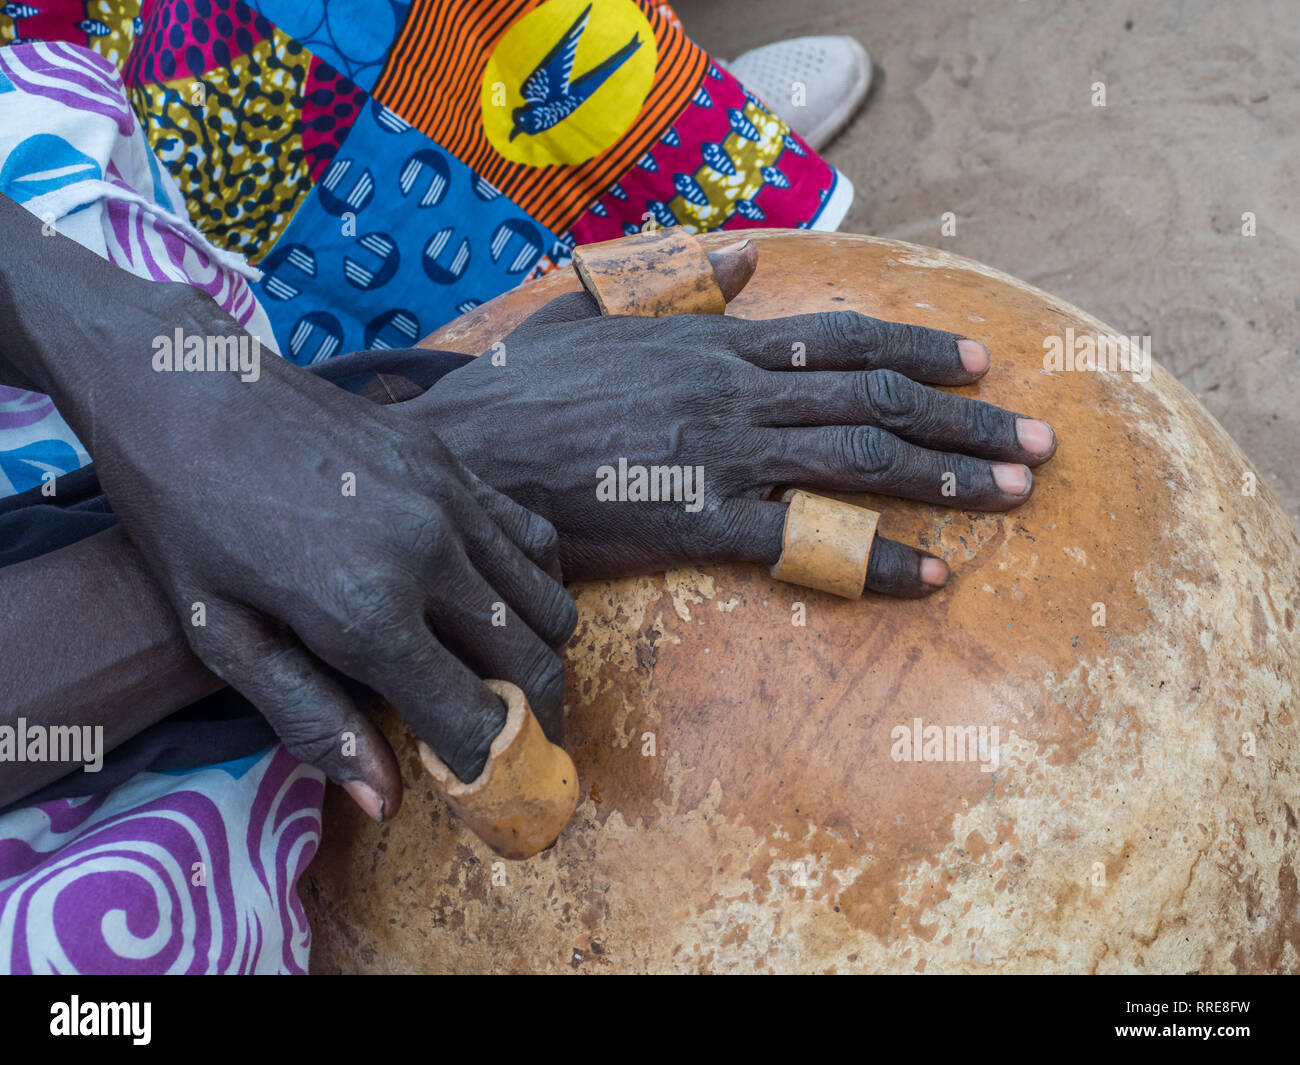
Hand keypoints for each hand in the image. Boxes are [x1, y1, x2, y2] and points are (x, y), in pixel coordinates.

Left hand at [35, 285, 575, 820]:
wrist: (184, 389)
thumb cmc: (184, 519)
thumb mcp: (220, 635)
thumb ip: (310, 720)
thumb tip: (386, 801)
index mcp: (365, 612)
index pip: (473, 720)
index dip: (486, 768)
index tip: (480, 783)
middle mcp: (429, 555)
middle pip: (532, 664)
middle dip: (535, 720)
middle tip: (516, 741)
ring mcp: (450, 500)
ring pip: (548, 603)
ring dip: (539, 653)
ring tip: (504, 672)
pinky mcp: (454, 462)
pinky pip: (533, 537)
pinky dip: (534, 583)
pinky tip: (495, 596)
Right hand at [416, 292, 1056, 594]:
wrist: (464, 458)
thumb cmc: (518, 396)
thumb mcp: (591, 318)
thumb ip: (670, 288)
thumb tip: (737, 263)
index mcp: (712, 346)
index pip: (840, 340)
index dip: (920, 348)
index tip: (981, 361)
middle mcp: (734, 392)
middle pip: (876, 399)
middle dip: (967, 420)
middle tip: (1040, 441)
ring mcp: (722, 455)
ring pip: (860, 458)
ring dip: (948, 475)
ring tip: (1017, 489)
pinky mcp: (699, 521)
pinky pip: (808, 540)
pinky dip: (877, 558)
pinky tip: (934, 574)